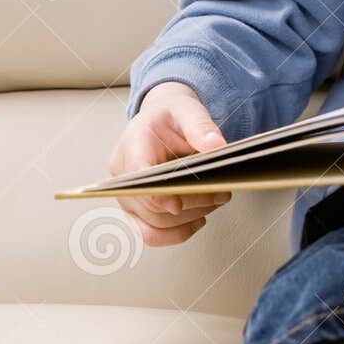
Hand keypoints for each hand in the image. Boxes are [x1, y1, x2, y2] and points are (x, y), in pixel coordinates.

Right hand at [108, 81, 232, 246]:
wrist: (161, 121)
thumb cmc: (171, 116)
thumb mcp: (187, 109)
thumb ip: (200, 126)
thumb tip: (217, 146)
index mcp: (132, 145)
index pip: (138, 175)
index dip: (157, 194)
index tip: (178, 205)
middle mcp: (122, 175)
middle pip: (152, 204)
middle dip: (191, 203)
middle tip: (222, 193)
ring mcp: (126, 196)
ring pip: (153, 224)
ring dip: (188, 219)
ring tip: (216, 201)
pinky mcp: (136, 211)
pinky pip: (151, 234)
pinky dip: (177, 233)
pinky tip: (199, 219)